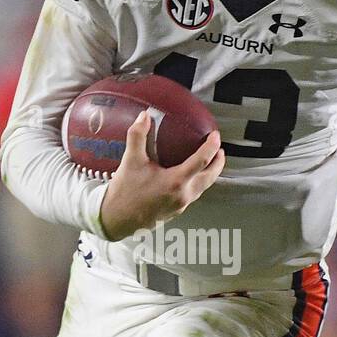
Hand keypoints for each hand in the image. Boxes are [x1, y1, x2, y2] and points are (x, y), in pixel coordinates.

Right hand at [99, 110, 224, 242]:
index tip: (215, 136)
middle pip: (210, 177)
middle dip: (218, 163)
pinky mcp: (175, 211)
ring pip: (203, 188)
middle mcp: (183, 195)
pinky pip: (192, 195)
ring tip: (209, 163)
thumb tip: (144, 117)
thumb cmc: (125, 193)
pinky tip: (189, 177)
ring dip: (209, 174)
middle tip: (219, 151)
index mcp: (176, 181)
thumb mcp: (131, 161)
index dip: (211, 146)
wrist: (117, 220)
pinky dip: (197, 183)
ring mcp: (181, 205)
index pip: (202, 161)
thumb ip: (138, 136)